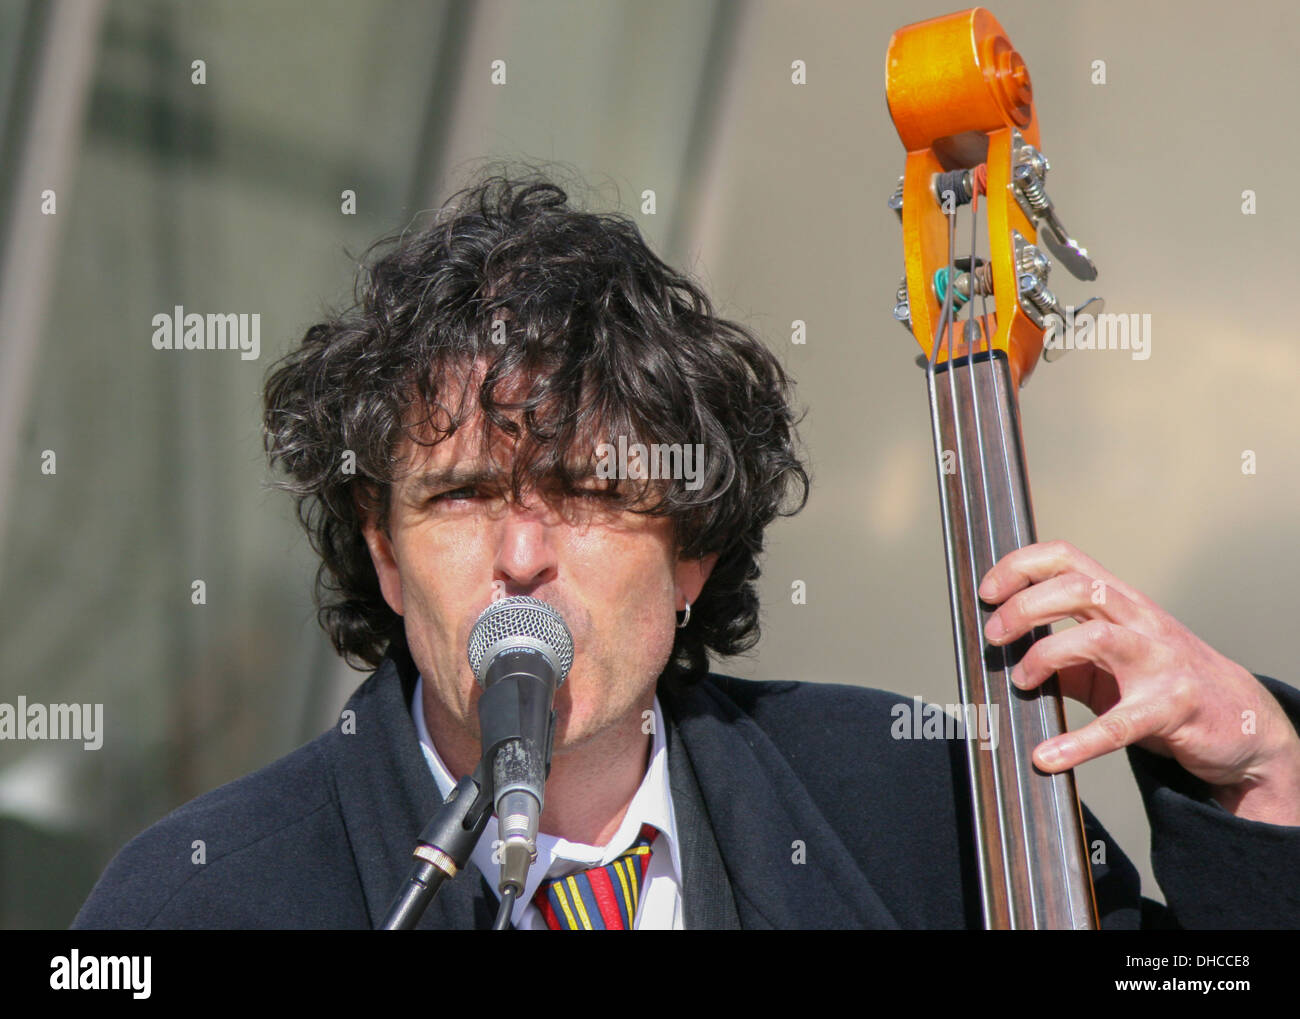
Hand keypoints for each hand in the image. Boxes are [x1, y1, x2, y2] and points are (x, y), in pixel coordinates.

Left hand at [979, 540, 1299, 825]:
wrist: (1243, 722)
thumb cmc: (1165, 682)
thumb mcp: (1110, 661)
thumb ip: (1064, 657)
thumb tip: (1004, 661)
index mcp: (1120, 601)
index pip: (1066, 559)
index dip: (1020, 567)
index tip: (987, 592)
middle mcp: (1140, 621)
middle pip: (1077, 588)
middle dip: (1024, 608)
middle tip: (993, 638)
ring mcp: (1160, 661)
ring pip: (1097, 636)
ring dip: (1046, 656)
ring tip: (1020, 683)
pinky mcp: (1173, 708)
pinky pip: (1121, 724)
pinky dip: (1079, 743)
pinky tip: (1047, 758)